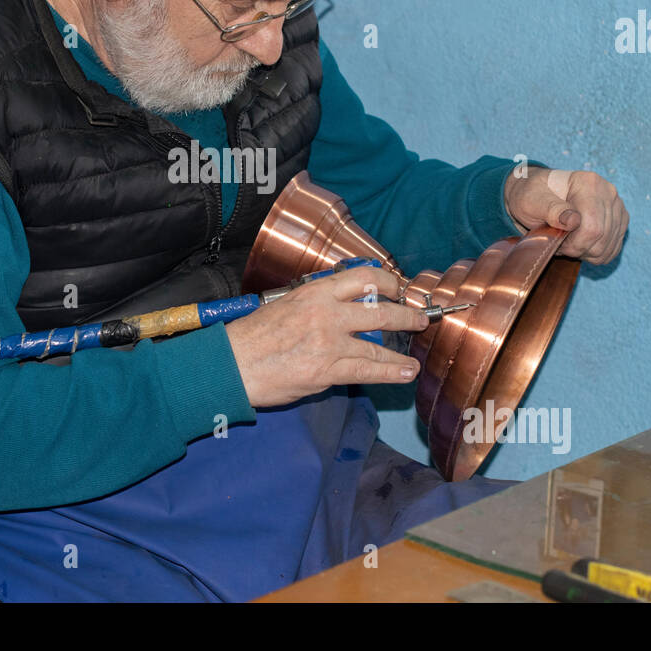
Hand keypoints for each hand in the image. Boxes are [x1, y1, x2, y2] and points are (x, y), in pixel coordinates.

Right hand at [225, 265, 430, 408]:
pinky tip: (405, 373)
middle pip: (380, 311)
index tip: (396, 287)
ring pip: (377, 345)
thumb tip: (339, 309)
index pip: (362, 277)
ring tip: (414, 358)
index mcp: (314, 293)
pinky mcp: (327, 370)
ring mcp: (329, 343)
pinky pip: (367, 370)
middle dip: (405, 315)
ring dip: (400, 353)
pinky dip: (390, 372)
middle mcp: (326, 313)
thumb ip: (314, 305)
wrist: (232, 363)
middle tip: (418, 319)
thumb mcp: (283, 305)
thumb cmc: (251, 336)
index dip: (387, 282)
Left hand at [503, 167, 627, 264]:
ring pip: (608, 246)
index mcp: (588, 183)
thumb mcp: (532, 201)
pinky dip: (595, 254)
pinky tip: (579, 245)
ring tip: (567, 242)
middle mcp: (608, 192)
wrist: (538, 194)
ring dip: (585, 252)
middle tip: (559, 243)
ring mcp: (617, 206)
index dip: (574, 244)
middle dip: (578, 249)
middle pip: (602, 237)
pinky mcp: (619, 219)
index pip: (592, 227)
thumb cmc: (532, 196)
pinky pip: (613, 248)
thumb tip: (573, 221)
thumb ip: (551, 210)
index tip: (555, 240)